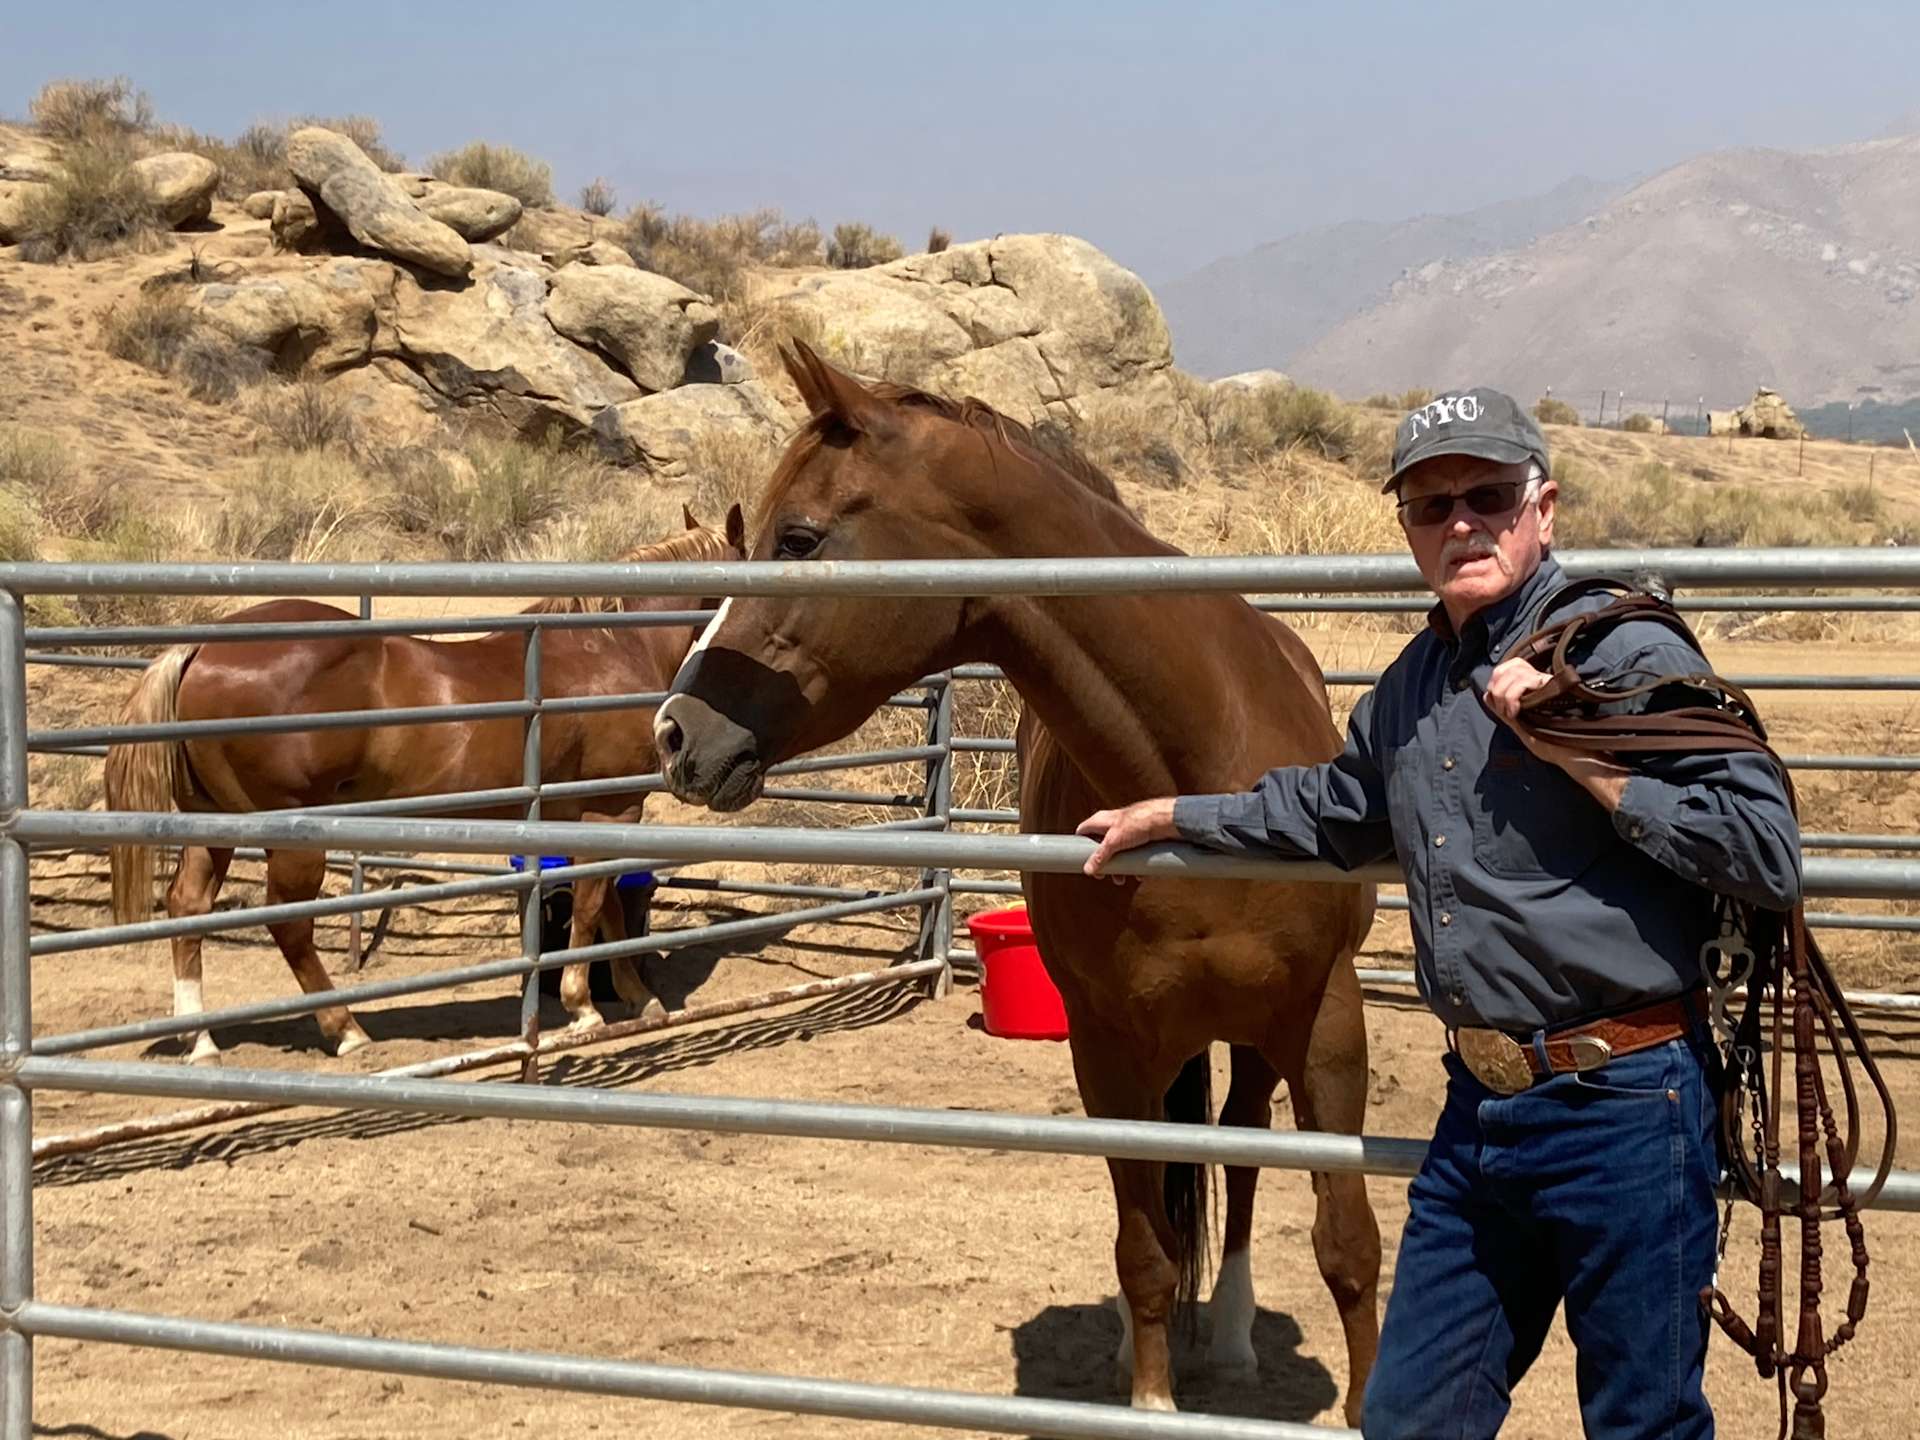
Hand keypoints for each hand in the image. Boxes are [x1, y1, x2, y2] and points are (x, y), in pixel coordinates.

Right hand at [1075, 797, 1178, 879]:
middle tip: (1103, 875)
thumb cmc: (1138, 822)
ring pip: (1117, 853)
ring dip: (1118, 867)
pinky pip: (1132, 854)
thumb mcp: (1113, 842)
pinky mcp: (1139, 838)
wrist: (1165, 819)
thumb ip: (1100, 857)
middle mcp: (1112, 826)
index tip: (1081, 861)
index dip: (1079, 845)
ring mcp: (1126, 832)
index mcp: (1101, 821)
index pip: (1083, 831)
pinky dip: (1133, 865)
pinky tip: (1137, 875)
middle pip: (1101, 846)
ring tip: (1122, 879)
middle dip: (1102, 863)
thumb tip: (1088, 870)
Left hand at [1481, 657, 1630, 808]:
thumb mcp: (1521, 725)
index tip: (1497, 699)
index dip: (1499, 676)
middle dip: (1497, 687)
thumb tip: (1487, 695)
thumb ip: (1503, 711)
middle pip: (1511, 666)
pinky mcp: (1550, 690)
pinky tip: (1515, 712)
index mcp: (1536, 687)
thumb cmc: (1551, 744)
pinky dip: (1511, 697)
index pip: (1513, 664)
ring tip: (1511, 713)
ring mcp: (1547, 684)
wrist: (1572, 754)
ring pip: (1514, 673)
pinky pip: (1522, 682)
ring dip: (1503, 694)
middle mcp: (1542, 681)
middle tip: (1504, 709)